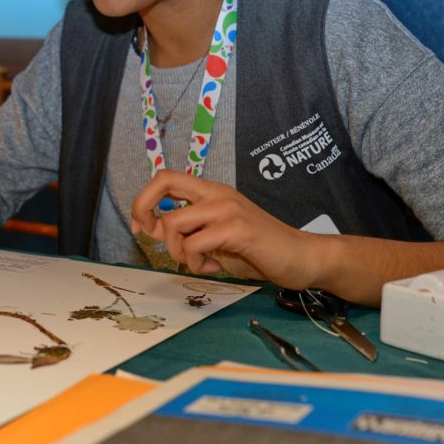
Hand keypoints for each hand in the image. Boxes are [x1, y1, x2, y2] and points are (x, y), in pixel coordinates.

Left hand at [130, 170, 326, 288]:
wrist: (302, 257)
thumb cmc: (259, 249)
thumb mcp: (216, 236)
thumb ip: (189, 230)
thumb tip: (152, 228)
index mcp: (211, 192)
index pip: (166, 177)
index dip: (144, 200)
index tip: (141, 227)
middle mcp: (217, 194)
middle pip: (164, 181)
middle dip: (144, 209)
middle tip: (148, 236)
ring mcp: (227, 209)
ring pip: (174, 222)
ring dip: (177, 251)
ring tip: (200, 262)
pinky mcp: (237, 229)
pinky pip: (195, 245)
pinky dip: (197, 263)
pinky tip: (216, 266)